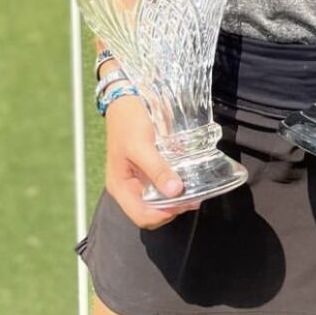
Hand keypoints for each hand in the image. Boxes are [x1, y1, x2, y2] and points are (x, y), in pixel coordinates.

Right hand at [103, 96, 199, 229]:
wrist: (126, 99)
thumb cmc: (128, 122)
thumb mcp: (141, 145)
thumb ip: (157, 169)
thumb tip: (175, 191)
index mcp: (120, 186)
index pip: (142, 216)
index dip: (163, 214)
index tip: (183, 202)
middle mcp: (129, 187)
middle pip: (152, 212)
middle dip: (172, 208)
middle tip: (193, 197)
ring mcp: (139, 179)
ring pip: (159, 201)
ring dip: (177, 199)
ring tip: (195, 190)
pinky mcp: (149, 170)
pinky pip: (163, 185)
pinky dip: (176, 186)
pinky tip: (188, 179)